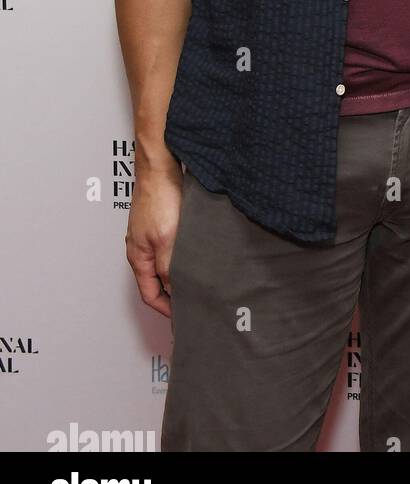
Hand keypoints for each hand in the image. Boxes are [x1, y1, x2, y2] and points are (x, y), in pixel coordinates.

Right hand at [125, 163, 183, 318]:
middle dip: (173, 293)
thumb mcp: (167, 240)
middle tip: (194, 301)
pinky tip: (196, 254)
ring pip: (164, 263)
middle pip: (155, 280)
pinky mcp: (160, 221)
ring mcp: (149, 234)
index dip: (166, 309)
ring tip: (199, 280)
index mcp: (138, 256)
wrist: (161, 165)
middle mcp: (141, 247)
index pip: (149, 294)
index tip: (183, 317)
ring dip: (179, 273)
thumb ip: (169, 267)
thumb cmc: (159, 197)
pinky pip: (170, 247)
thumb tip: (176, 290)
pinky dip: (182, 256)